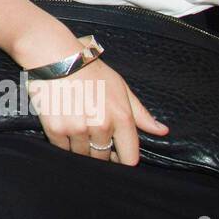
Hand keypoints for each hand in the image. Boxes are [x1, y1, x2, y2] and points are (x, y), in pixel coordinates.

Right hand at [28, 57, 167, 164]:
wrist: (56, 58)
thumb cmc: (90, 71)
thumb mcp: (121, 88)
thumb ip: (141, 114)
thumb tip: (162, 131)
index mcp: (121, 118)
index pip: (129, 158)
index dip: (122, 159)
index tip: (115, 154)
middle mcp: (101, 126)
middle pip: (102, 158)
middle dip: (98, 150)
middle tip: (89, 131)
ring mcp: (78, 129)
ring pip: (81, 155)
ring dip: (79, 146)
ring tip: (75, 124)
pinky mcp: (56, 130)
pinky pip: (62, 149)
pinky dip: (63, 141)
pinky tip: (63, 123)